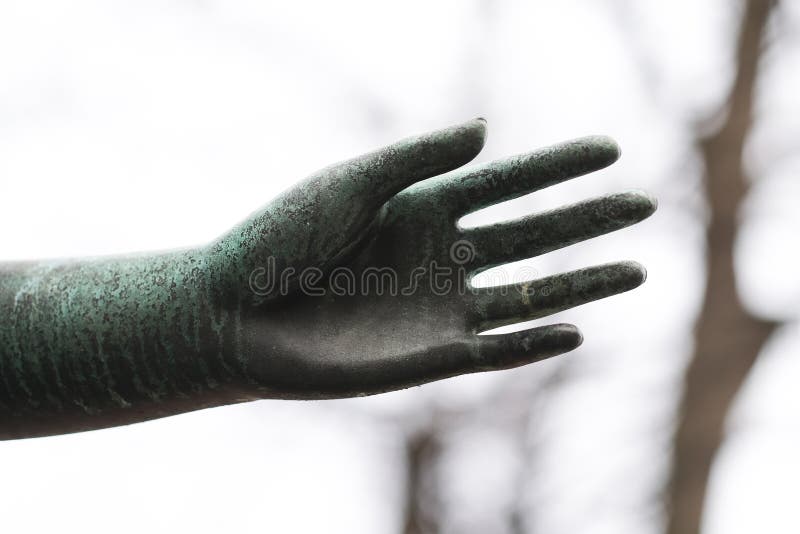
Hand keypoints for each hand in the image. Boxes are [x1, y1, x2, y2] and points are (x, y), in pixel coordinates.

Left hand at [208, 119, 655, 398]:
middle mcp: (441, 255)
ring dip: (581, 284)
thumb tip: (487, 127)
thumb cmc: (281, 239)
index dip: (558, 167)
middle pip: (531, 234)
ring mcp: (439, 306)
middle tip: (644, 203)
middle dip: (588, 220)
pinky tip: (574, 329)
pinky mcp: (429, 356)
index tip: (609, 149)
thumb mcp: (350, 183)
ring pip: (527, 294)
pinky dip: (533, 342)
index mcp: (423, 206)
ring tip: (637, 270)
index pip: (507, 182)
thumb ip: (418, 158)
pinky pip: (494, 349)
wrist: (237, 314)